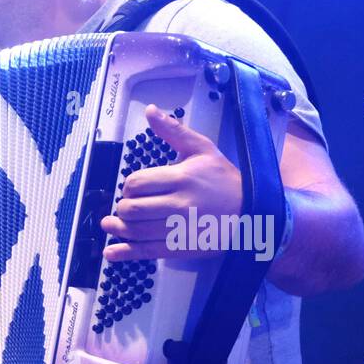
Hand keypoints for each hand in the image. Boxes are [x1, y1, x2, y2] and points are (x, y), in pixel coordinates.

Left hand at [100, 104, 243, 261]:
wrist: (252, 212)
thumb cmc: (224, 179)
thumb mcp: (202, 149)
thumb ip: (173, 131)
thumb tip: (150, 110)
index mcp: (182, 178)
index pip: (137, 183)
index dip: (128, 186)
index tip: (133, 188)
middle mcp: (179, 205)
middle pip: (132, 208)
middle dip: (123, 207)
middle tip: (127, 205)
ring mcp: (180, 229)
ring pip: (137, 231)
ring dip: (119, 228)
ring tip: (111, 224)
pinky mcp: (182, 248)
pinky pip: (148, 251)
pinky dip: (126, 253)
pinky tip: (111, 252)